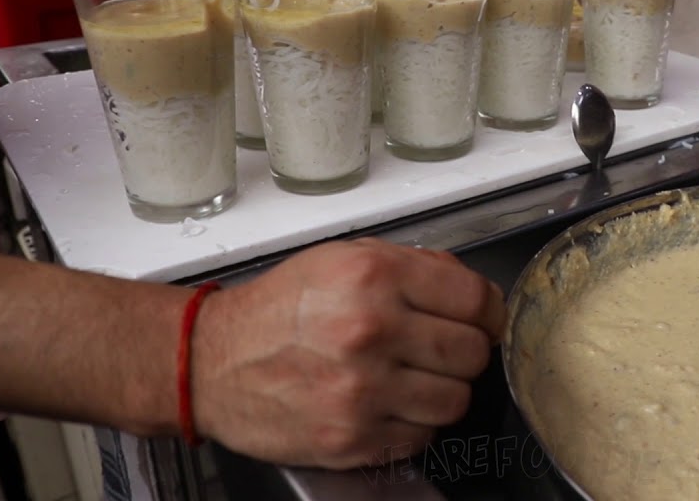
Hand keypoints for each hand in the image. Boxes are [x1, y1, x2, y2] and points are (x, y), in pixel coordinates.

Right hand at [190, 238, 504, 469]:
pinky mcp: (352, 439)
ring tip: (408, 378)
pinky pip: (421, 437)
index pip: (475, 299)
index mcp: (374, 276)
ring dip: (441, 391)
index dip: (488, 312)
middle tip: (437, 349)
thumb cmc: (276, 310)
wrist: (210, 362)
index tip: (482, 319)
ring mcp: (362, 390)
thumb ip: (413, 266)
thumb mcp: (342, 259)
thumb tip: (473, 292)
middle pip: (473, 353)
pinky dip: (411, 424)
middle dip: (464, 351)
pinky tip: (384, 404)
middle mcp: (371, 330)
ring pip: (456, 401)